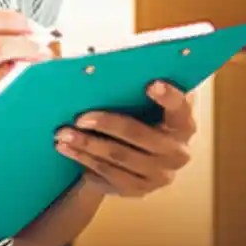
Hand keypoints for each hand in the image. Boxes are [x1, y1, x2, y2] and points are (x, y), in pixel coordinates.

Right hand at [0, 9, 52, 157]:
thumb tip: (21, 29)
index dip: (6, 18)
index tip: (27, 24)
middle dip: (26, 43)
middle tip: (43, 47)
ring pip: (2, 74)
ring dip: (29, 66)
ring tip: (41, 66)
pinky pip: (2, 98)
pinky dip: (21, 88)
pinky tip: (29, 86)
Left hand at [54, 80, 196, 197]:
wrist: (129, 160)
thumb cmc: (133, 117)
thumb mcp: (136, 100)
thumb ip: (128, 81)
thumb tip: (96, 55)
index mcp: (183, 124)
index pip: (180, 109)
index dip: (169, 97)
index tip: (151, 83)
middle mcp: (178, 152)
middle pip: (141, 136)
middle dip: (108, 124)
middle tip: (80, 116)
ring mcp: (159, 175)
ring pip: (119, 157)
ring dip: (87, 144)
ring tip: (62, 133)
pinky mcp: (138, 190)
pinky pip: (108, 174)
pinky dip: (83, 158)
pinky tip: (65, 148)